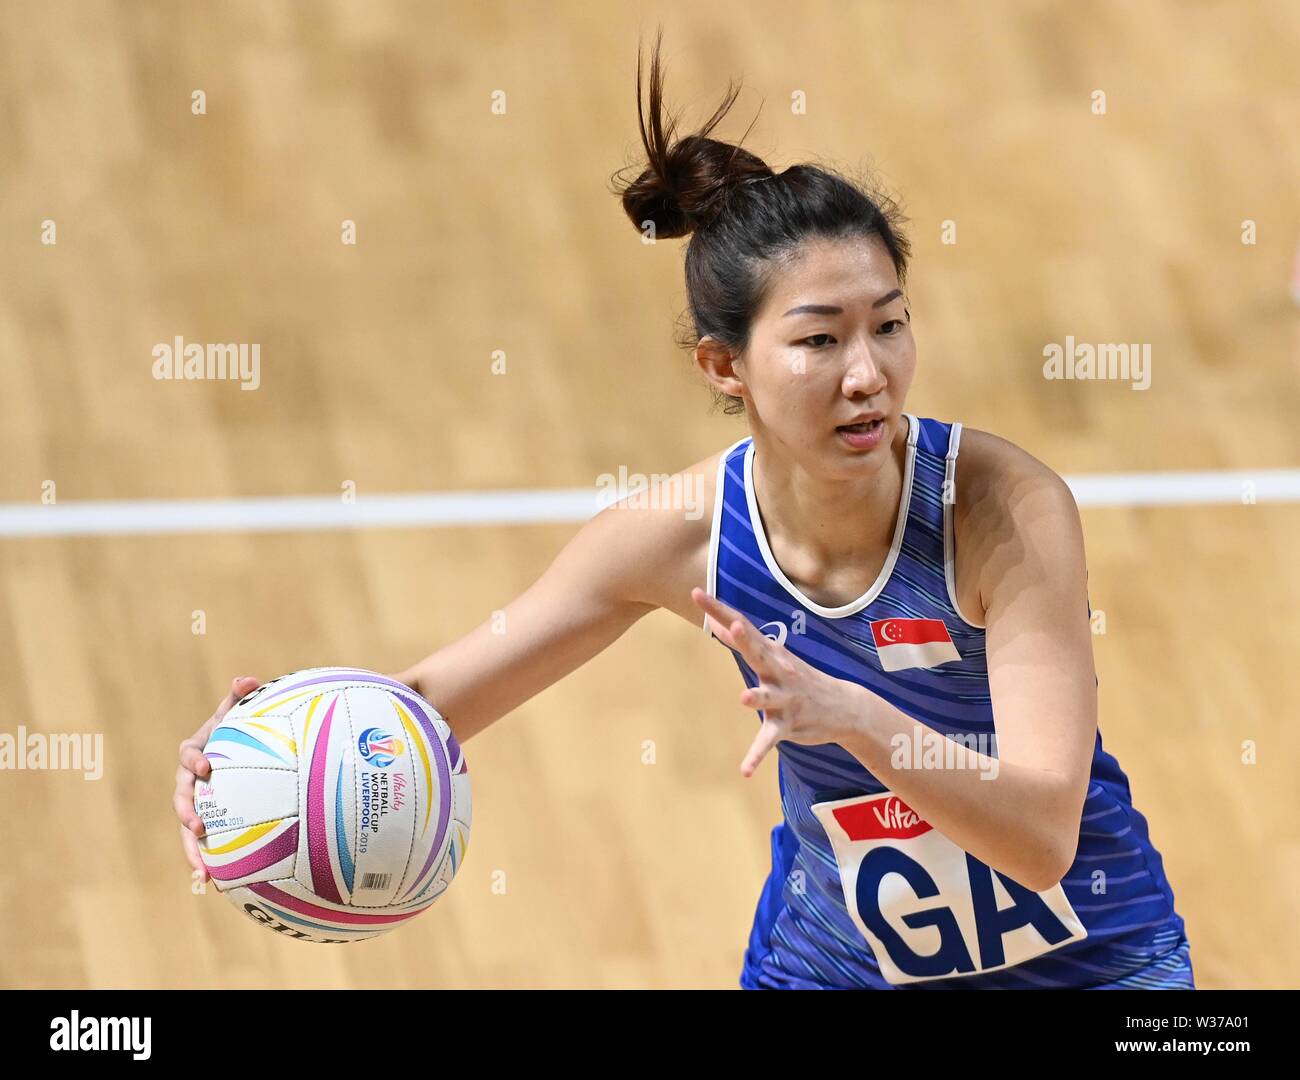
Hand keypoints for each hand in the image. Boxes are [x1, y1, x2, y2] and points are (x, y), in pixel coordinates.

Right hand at [174, 675, 261, 881]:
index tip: (206, 767)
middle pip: (181, 799)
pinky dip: (209, 862)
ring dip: (192, 851)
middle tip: (199, 826)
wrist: (236, 752)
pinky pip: (205, 844)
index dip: (194, 759)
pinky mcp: (206, 822)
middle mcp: (188, 781)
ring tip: (203, 872)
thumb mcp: (237, 713)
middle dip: (187, 814)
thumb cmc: (237, 730)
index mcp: (194, 752)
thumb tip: (247, 678)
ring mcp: (196, 804)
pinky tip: (220, 884)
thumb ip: (241, 696)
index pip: (188, 754)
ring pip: (188, 829)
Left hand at [692, 588, 871, 776]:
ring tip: (744, 698)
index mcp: (770, 652)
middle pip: (758, 652)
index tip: (697, 593)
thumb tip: (721, 623)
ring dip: (757, 697)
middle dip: (746, 639)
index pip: (741, 626)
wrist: (845, 707)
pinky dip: (757, 755)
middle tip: (736, 625)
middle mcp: (778, 671)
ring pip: (767, 697)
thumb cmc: (799, 677)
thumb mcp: (773, 657)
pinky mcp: (788, 725)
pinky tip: (744, 770)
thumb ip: (744, 642)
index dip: (718, 610)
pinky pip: (769, 740)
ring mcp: (785, 698)